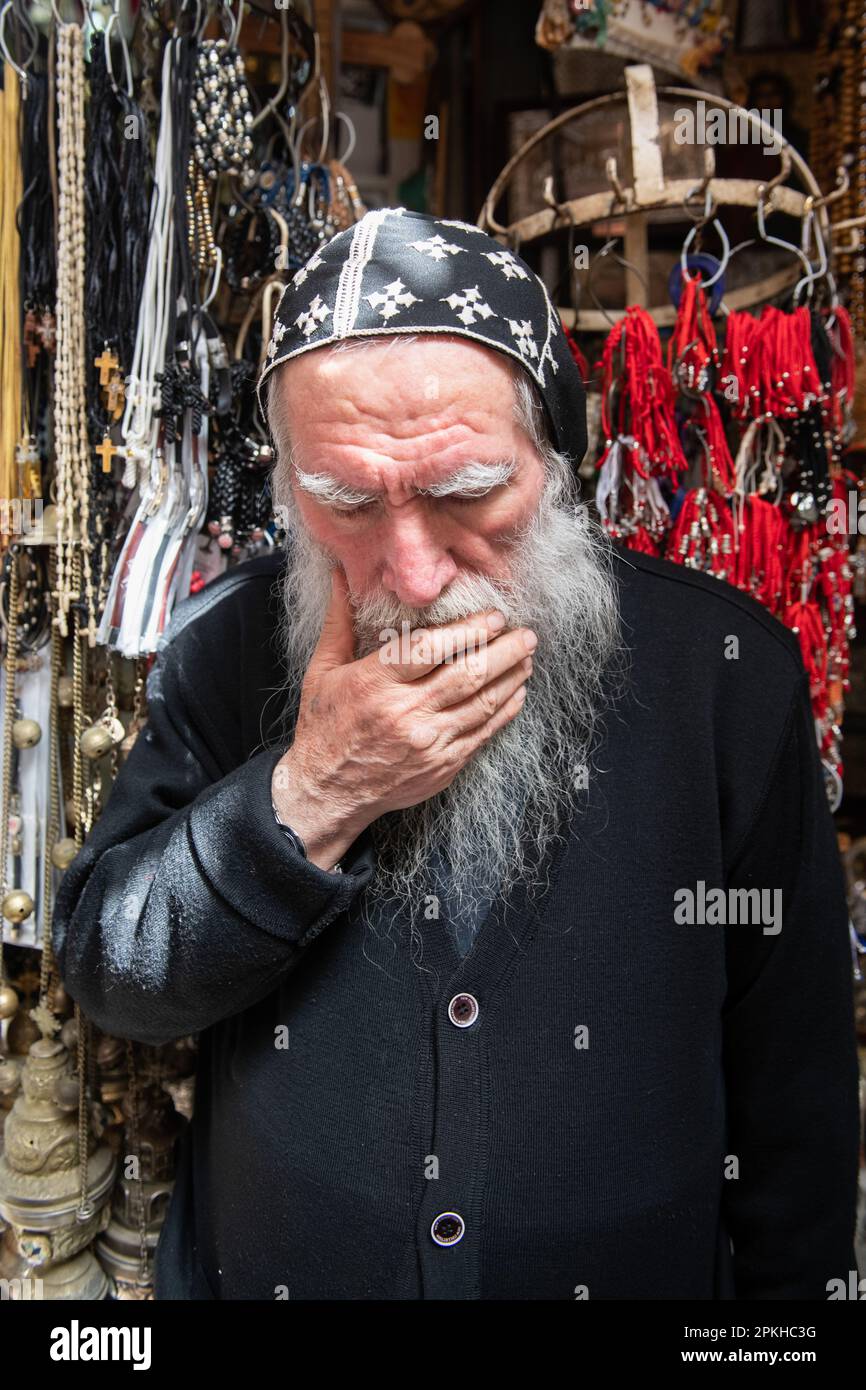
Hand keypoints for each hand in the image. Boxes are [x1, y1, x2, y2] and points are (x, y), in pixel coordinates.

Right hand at [272, 568, 535, 869]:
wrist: (328, 790)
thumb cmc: (324, 724)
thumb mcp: (323, 670)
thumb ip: (341, 621)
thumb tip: (342, 572)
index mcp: (374, 683)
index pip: (429, 649)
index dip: (467, 630)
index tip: (493, 616)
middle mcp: (404, 713)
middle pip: (466, 676)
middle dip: (503, 651)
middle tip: (525, 634)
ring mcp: (427, 742)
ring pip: (482, 704)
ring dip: (511, 677)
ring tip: (527, 656)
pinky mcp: (442, 765)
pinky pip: (483, 733)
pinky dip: (504, 711)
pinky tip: (517, 693)